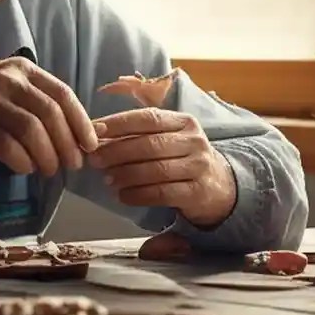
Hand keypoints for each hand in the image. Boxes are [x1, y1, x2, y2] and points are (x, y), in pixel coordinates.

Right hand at [0, 56, 97, 177]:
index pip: (63, 94)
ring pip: (32, 131)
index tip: (91, 145)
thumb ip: (37, 102)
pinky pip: (7, 146)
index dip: (81, 122)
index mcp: (21, 68)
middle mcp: (7, 79)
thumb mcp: (5, 88)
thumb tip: (79, 132)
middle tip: (71, 165)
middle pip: (51, 114)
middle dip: (67, 144)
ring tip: (48, 170)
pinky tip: (24, 168)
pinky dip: (22, 161)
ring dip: (46, 156)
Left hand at [88, 108, 235, 227]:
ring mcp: (199, 167)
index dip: (119, 123)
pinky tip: (123, 196)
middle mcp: (194, 141)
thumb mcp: (170, 139)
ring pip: (156, 170)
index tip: (94, 130)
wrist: (220, 186)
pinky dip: (139, 195)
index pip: (148, 118)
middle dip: (118, 151)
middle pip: (150, 144)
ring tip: (107, 180)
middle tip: (95, 160)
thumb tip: (98, 136)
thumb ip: (140, 135)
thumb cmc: (184, 158)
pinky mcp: (198, 192)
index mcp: (184, 122)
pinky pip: (163, 193)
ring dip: (127, 175)